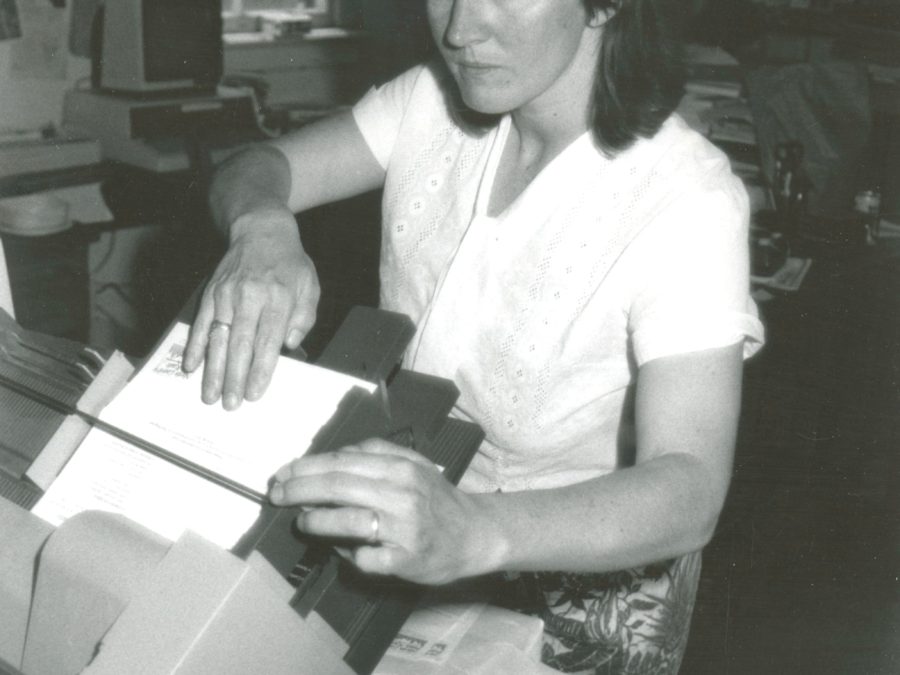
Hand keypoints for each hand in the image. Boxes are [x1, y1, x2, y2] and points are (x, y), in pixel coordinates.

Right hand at [182, 208, 319, 408]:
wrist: (261, 230)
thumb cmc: (289, 264)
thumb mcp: (309, 287)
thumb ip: (303, 318)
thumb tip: (287, 345)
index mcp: (277, 298)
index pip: (267, 341)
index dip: (260, 370)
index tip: (254, 393)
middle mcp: (249, 297)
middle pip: (240, 345)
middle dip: (235, 378)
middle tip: (231, 405)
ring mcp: (226, 295)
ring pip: (218, 338)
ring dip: (213, 370)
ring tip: (209, 396)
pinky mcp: (211, 293)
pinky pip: (201, 324)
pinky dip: (194, 346)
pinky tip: (190, 366)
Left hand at [269, 440, 482, 584]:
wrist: (475, 534)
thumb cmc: (438, 499)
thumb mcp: (413, 463)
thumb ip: (376, 452)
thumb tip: (334, 455)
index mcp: (400, 467)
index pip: (342, 462)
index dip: (306, 468)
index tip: (283, 474)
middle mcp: (402, 494)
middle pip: (339, 486)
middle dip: (299, 490)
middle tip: (277, 495)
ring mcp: (404, 528)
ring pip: (349, 520)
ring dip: (316, 520)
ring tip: (301, 521)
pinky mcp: (405, 560)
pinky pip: (366, 558)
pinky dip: (348, 554)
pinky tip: (340, 549)